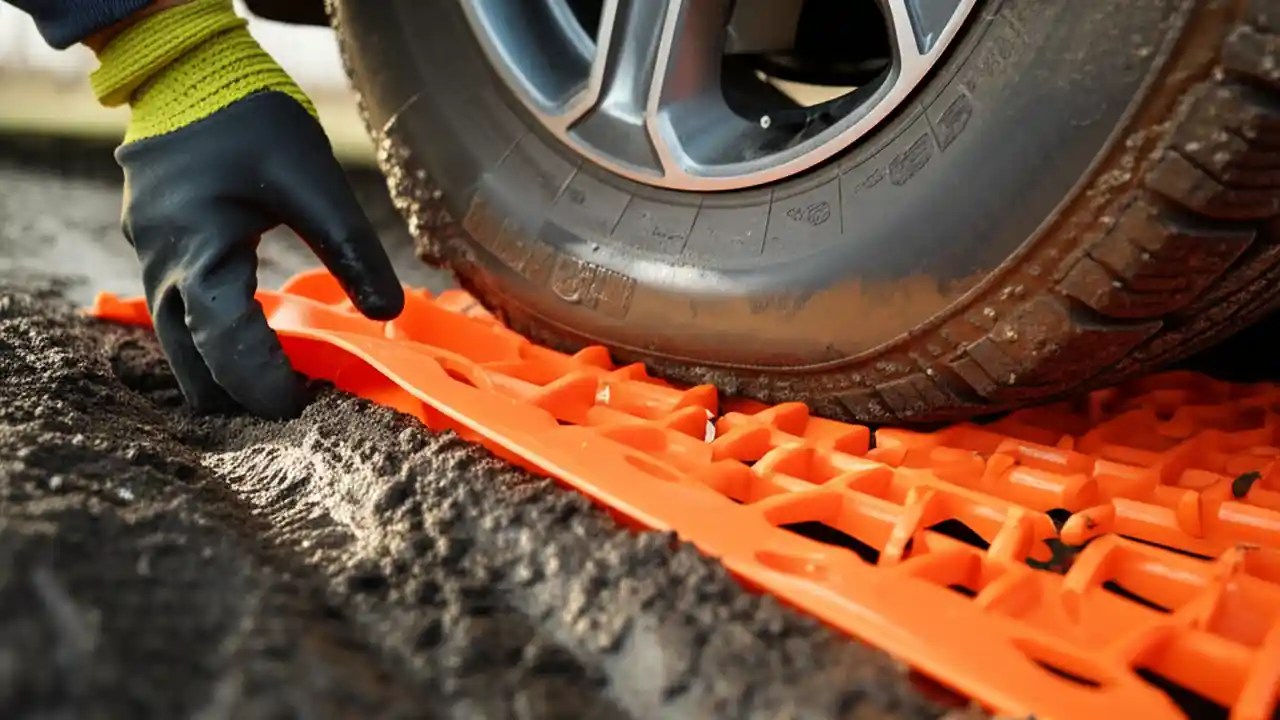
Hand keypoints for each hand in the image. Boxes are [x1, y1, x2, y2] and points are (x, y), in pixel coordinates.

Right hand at [117, 91, 403, 418]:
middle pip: (193, 364)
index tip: (303, 405)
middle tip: (297, 409)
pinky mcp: (159, 256)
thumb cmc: (252, 123)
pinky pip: (179, 319)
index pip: (225, 343)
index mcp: (199, 249)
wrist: (190, 75)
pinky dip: (213, 344)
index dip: (264, 383)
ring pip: (180, 348)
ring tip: (281, 388)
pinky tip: (256, 349)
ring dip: (223, 375)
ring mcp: (152, 262)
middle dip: (240, 396)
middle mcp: (164, 266)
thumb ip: (351, 249)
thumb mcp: (314, 182)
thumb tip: (389, 314)